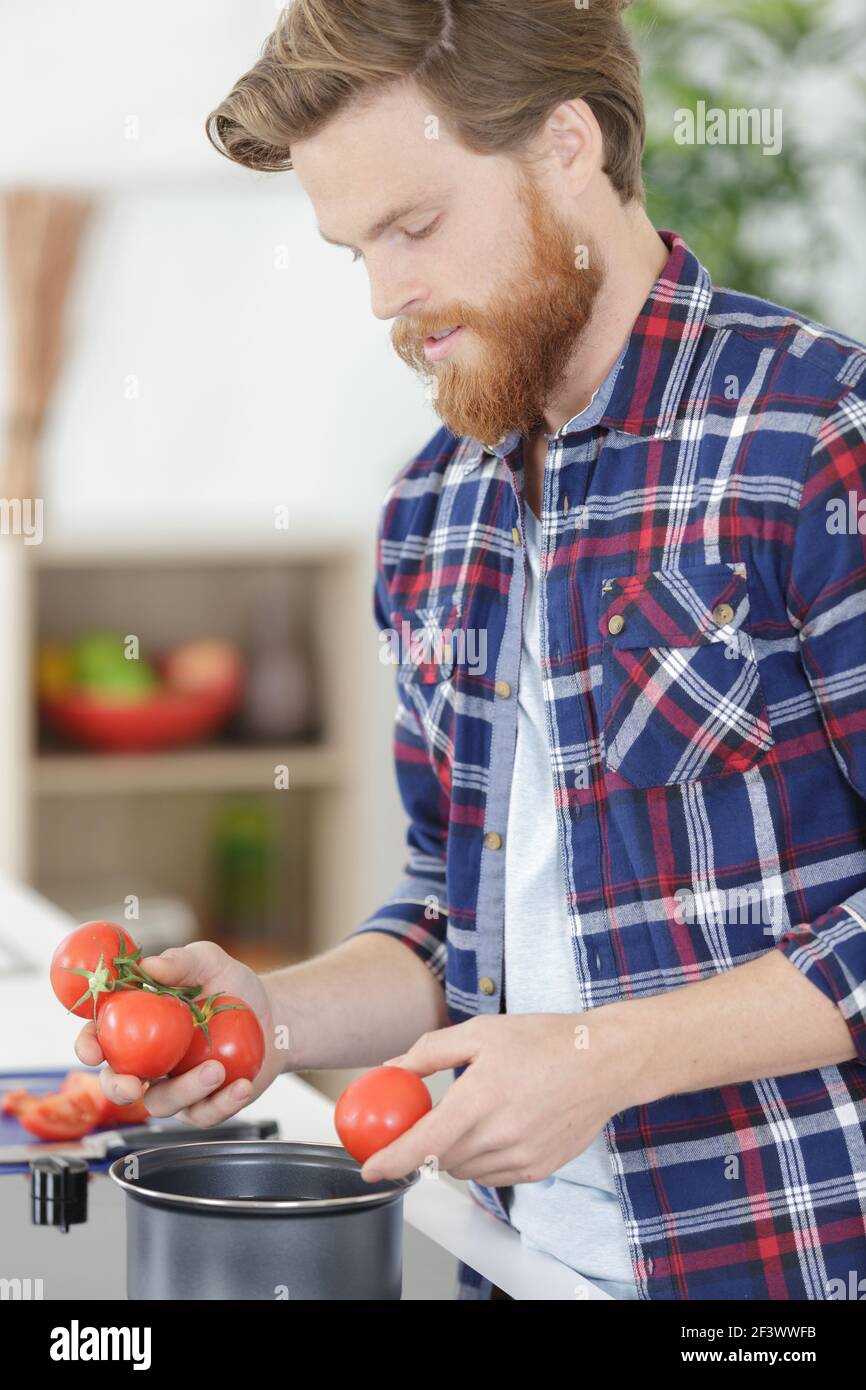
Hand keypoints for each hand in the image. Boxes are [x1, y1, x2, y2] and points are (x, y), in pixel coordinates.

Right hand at [74, 941, 283, 1126]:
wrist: (273, 1014)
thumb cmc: (232, 985)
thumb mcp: (209, 962)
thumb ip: (180, 961)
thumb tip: (150, 964)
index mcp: (137, 1025)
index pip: (99, 1037)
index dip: (88, 1046)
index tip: (93, 1051)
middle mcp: (148, 1060)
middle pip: (118, 1084)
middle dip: (118, 1089)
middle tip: (135, 1086)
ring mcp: (174, 1086)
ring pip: (163, 1104)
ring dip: (185, 1091)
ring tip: (216, 1069)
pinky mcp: (204, 1105)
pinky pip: (204, 1114)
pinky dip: (222, 1103)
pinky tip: (240, 1085)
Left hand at [360, 1009, 635, 1185]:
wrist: (603, 1062)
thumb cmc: (545, 1041)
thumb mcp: (480, 1033)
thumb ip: (430, 1052)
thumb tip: (392, 1068)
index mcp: (478, 1100)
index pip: (422, 1145)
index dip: (390, 1162)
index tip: (369, 1168)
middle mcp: (498, 1136)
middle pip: (440, 1160)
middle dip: (427, 1144)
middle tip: (432, 1117)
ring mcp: (520, 1158)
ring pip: (465, 1170)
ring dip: (456, 1151)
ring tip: (479, 1112)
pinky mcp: (537, 1169)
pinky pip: (493, 1174)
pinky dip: (484, 1157)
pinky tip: (501, 1125)